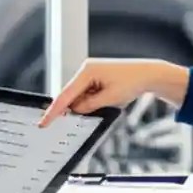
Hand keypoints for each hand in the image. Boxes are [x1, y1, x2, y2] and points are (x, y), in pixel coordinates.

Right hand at [39, 58, 189, 126]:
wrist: (147, 73)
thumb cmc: (131, 82)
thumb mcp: (110, 99)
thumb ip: (89, 106)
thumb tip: (75, 110)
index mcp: (87, 71)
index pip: (65, 95)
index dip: (54, 111)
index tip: (44, 122)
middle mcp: (86, 70)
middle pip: (71, 95)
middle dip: (76, 108)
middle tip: (90, 112)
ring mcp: (90, 73)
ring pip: (80, 95)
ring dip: (88, 104)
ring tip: (109, 100)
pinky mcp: (96, 77)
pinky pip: (87, 93)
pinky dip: (92, 101)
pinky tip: (107, 99)